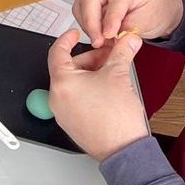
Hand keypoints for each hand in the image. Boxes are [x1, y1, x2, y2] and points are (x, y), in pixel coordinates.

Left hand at [47, 30, 149, 161]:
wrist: (123, 150)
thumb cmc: (116, 119)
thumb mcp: (119, 75)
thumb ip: (122, 52)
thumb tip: (127, 40)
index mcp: (62, 83)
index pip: (57, 52)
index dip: (67, 39)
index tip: (75, 34)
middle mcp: (57, 98)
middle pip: (69, 68)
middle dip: (91, 59)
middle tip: (110, 55)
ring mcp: (62, 112)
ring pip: (74, 84)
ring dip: (91, 74)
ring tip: (112, 73)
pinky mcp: (71, 122)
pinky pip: (76, 99)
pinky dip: (89, 89)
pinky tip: (107, 89)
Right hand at [71, 0, 184, 43]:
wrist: (157, 7)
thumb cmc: (156, 8)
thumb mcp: (148, 20)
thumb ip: (128, 27)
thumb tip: (110, 36)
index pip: (114, 0)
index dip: (110, 19)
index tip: (108, 35)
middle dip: (92, 24)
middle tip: (98, 42)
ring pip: (81, 5)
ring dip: (88, 26)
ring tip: (101, 40)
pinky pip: (81, 11)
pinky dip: (87, 25)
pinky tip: (98, 35)